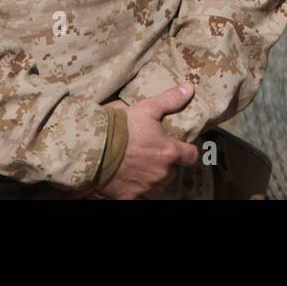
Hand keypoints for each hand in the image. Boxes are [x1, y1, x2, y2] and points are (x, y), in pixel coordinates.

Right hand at [95, 83, 199, 199]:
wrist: (96, 147)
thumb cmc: (124, 127)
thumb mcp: (148, 109)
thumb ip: (170, 100)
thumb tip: (189, 87)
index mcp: (169, 152)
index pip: (191, 156)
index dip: (188, 152)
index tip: (183, 149)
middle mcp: (161, 173)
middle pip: (172, 174)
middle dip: (167, 167)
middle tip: (156, 157)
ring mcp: (146, 187)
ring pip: (158, 188)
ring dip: (155, 181)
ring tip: (145, 171)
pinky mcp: (129, 196)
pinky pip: (140, 198)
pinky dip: (138, 192)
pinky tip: (132, 185)